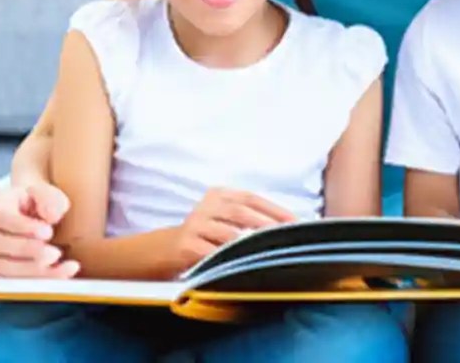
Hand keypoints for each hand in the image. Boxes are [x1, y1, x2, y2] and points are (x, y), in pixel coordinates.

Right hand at [0, 182, 79, 278]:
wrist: (43, 215)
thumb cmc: (43, 202)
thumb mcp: (49, 193)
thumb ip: (49, 199)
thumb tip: (50, 216)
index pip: (1, 216)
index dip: (22, 226)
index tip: (48, 231)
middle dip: (27, 251)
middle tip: (56, 253)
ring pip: (0, 267)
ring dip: (32, 270)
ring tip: (62, 265)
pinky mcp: (3, 272)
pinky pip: (13, 283)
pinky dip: (40, 280)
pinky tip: (64, 273)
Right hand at [171, 188, 296, 270]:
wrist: (165, 250)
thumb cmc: (204, 235)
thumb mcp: (222, 219)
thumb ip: (248, 218)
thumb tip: (286, 227)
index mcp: (219, 195)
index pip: (250, 198)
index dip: (274, 209)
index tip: (295, 222)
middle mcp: (207, 206)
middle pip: (240, 211)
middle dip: (265, 224)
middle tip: (285, 237)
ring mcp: (195, 225)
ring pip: (227, 233)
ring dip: (249, 243)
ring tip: (268, 251)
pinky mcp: (187, 246)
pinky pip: (212, 253)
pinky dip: (229, 259)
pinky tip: (242, 264)